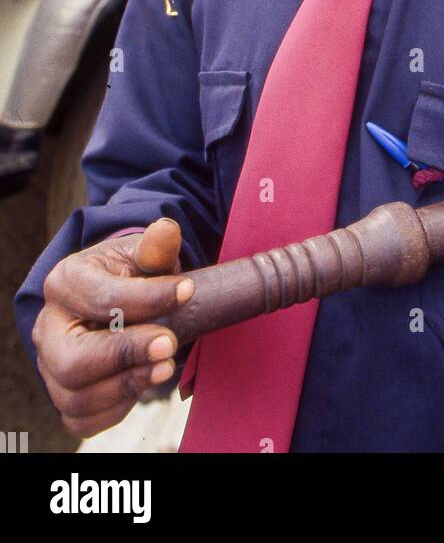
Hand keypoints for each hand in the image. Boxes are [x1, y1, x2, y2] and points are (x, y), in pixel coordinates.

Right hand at [32, 217, 194, 439]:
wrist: (116, 300)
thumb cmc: (128, 274)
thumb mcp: (140, 254)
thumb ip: (155, 246)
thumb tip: (167, 230)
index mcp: (64, 282)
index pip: (101, 298)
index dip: (147, 298)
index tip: (186, 291)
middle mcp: (48, 328)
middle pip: (75, 360)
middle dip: (126, 354)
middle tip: (170, 343)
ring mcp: (51, 367)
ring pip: (78, 396)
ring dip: (128, 385)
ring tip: (166, 366)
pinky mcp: (65, 397)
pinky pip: (82, 420)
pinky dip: (116, 408)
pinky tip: (143, 384)